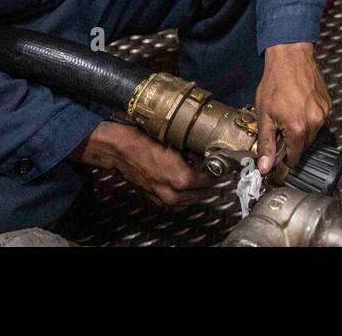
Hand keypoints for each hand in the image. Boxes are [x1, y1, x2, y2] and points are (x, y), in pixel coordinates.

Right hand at [72, 120, 215, 205]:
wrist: (119, 150)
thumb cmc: (145, 141)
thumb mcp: (176, 143)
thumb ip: (194, 152)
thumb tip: (208, 152)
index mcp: (183, 180)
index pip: (211, 180)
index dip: (218, 171)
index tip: (222, 164)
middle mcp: (174, 195)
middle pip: (203, 193)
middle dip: (209, 181)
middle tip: (212, 168)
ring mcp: (163, 200)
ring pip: (190, 199)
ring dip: (197, 189)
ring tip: (200, 174)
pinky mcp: (154, 201)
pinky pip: (175, 200)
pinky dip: (182, 193)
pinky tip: (182, 180)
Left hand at [255, 42, 329, 172]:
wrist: (291, 57)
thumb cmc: (275, 82)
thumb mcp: (264, 114)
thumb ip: (267, 143)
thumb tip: (265, 167)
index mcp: (298, 129)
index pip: (295, 157)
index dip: (285, 158)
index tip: (278, 152)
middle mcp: (315, 123)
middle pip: (304, 146)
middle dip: (293, 141)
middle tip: (281, 127)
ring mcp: (324, 113)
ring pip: (313, 132)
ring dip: (303, 129)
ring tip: (290, 113)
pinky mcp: (328, 104)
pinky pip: (319, 119)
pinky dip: (310, 117)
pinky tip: (300, 105)